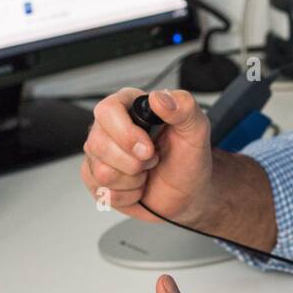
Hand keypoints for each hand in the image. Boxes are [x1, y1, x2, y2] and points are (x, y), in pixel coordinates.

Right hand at [81, 87, 211, 224]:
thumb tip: (159, 97)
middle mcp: (109, 128)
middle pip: (97, 144)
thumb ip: (184, 107)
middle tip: (153, 159)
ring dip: (132, 180)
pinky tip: (138, 186)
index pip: (107, 110)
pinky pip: (102, 193)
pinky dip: (128, 195)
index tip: (148, 149)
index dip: (125, 133)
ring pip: (101, 172)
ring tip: (146, 171)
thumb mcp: (197, 129)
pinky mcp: (96, 179)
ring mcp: (100, 155)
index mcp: (130, 106)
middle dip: (133, 162)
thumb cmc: (188, 157)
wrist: (187, 190)